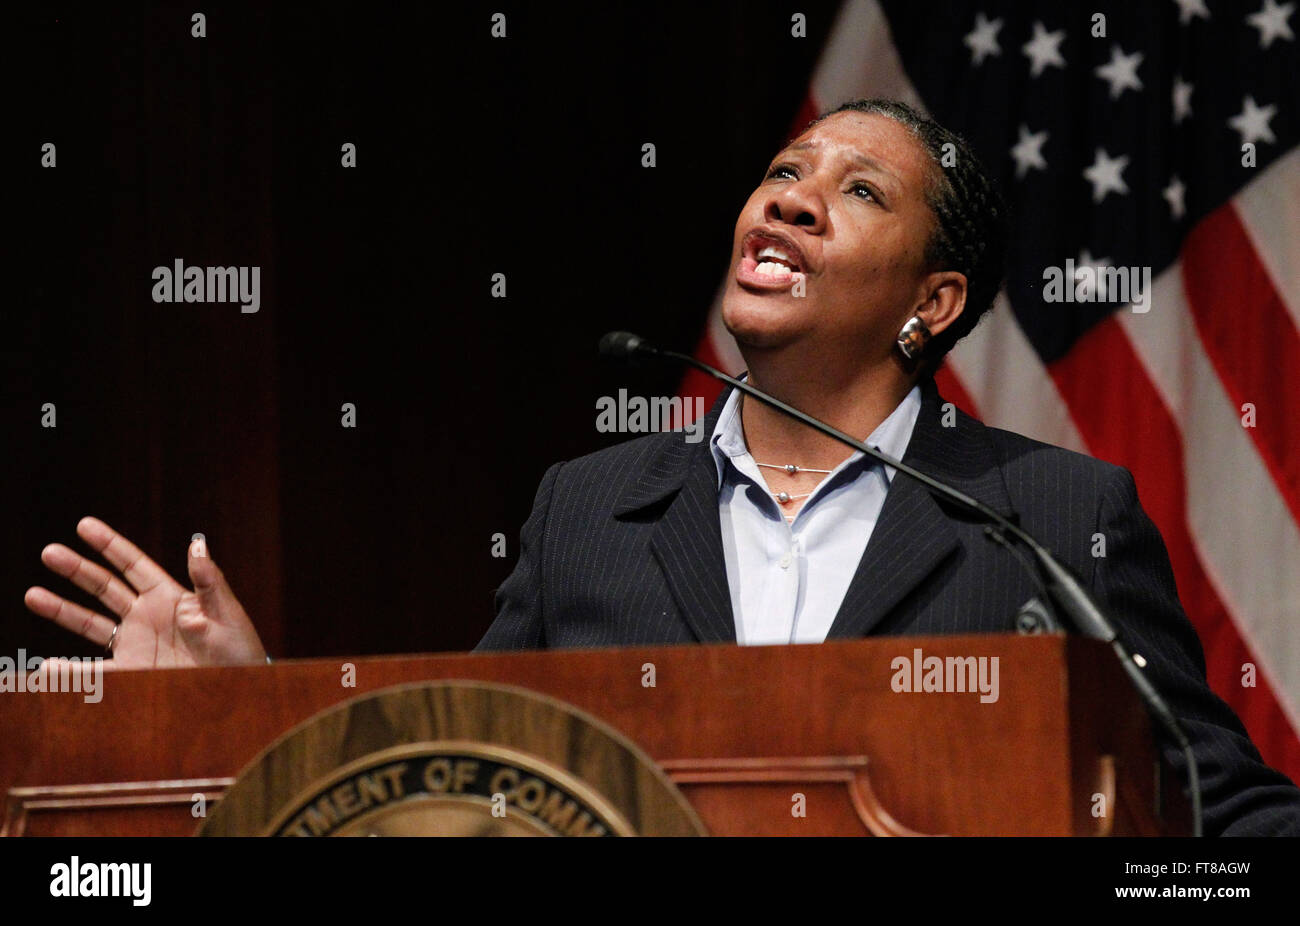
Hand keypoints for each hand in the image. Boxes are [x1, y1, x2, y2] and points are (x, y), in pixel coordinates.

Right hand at [23, 516, 267, 667]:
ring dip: (62, 610)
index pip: (133, 565)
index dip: (109, 544)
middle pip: (105, 588)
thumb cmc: (241, 650)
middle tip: (48, 552)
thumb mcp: (227, 613)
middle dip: (77, 570)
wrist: (241, 689)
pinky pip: (96, 672)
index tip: (84, 525)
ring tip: (32, 595)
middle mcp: (148, 617)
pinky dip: (71, 672)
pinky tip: (48, 668)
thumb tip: (197, 543)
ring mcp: (137, 645)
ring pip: (91, 624)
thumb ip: (208, 581)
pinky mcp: (133, 674)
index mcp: (170, 597)